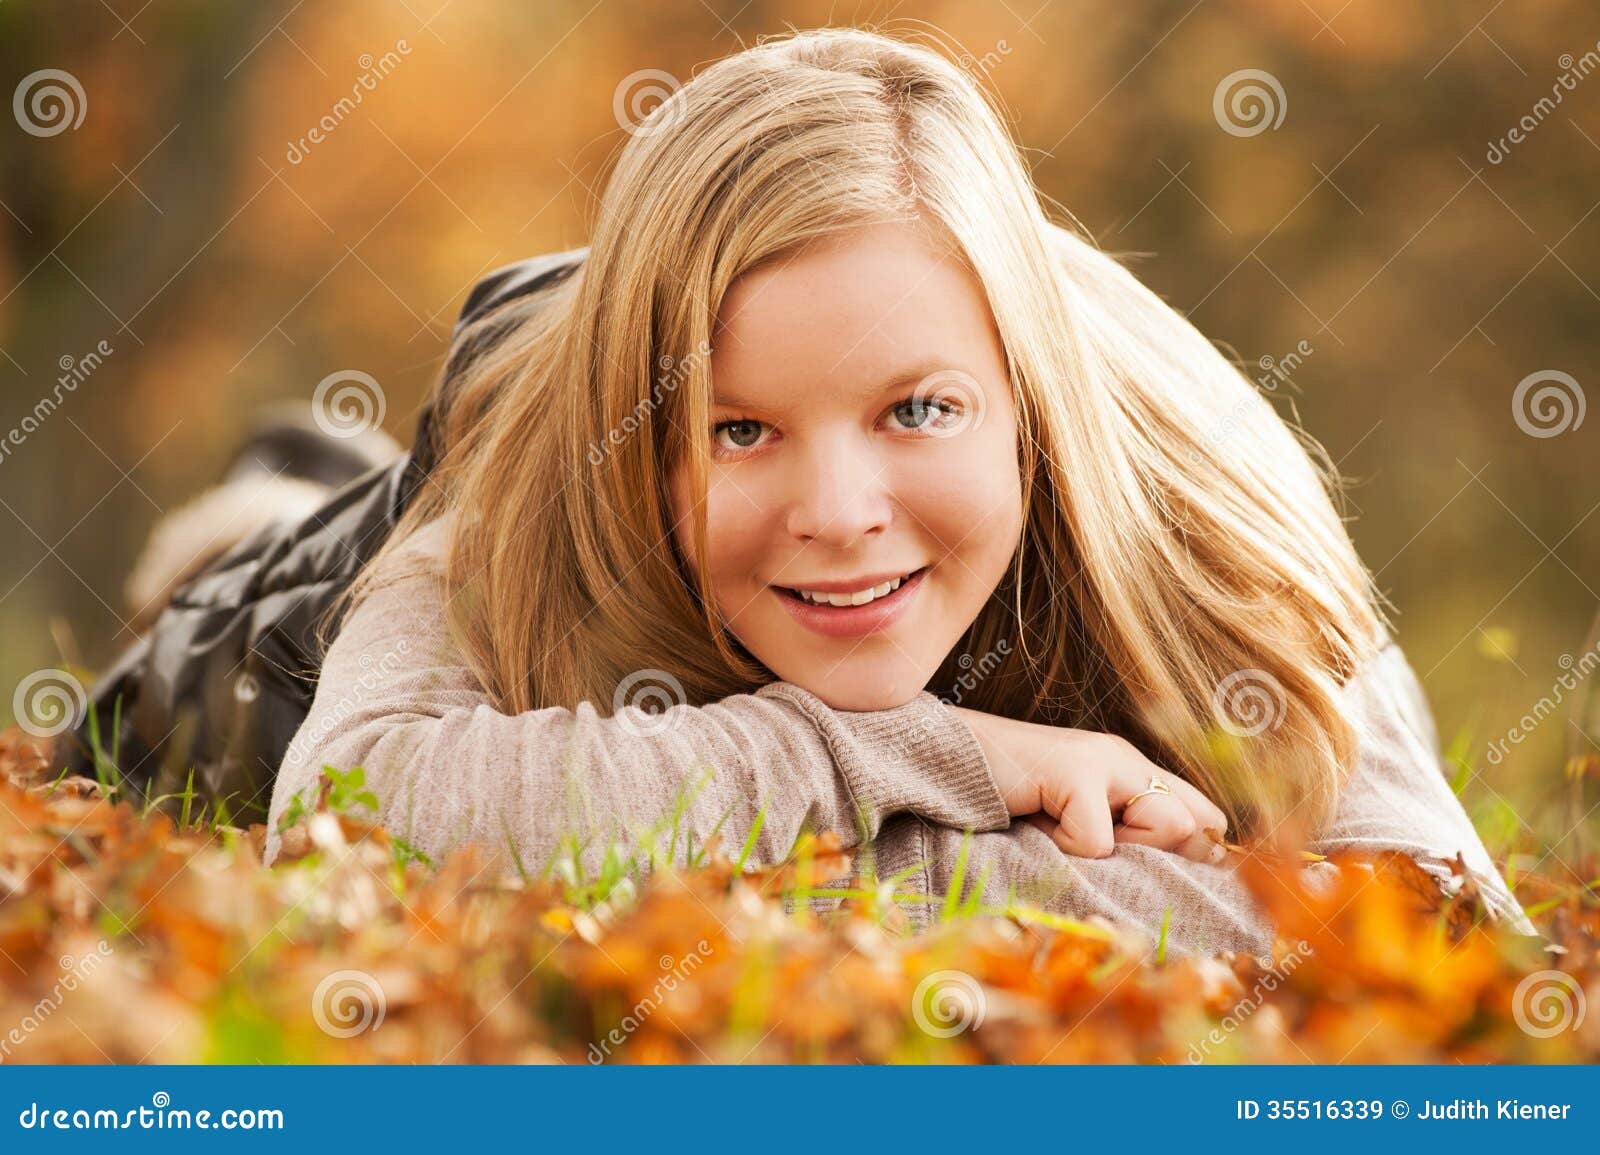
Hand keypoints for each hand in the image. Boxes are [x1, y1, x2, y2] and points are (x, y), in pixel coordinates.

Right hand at [950, 706, 1228, 863]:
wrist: (937, 764)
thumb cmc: (1000, 809)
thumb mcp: (1072, 834)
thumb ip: (1128, 844)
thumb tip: (1200, 864)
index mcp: (1133, 771)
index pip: (1209, 818)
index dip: (1195, 856)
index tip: (1154, 879)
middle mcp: (1127, 758)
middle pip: (1199, 827)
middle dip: (1152, 856)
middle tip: (1084, 843)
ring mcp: (1105, 758)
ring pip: (1166, 827)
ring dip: (1112, 851)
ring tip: (1061, 831)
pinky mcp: (1076, 769)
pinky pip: (1099, 842)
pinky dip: (1064, 849)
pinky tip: (1034, 822)